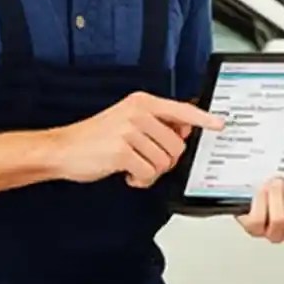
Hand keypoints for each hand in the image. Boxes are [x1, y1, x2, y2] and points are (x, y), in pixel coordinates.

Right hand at [51, 91, 224, 187]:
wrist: (63, 149)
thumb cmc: (94, 138)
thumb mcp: (126, 121)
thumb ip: (154, 123)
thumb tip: (183, 131)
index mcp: (141, 102)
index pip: (180, 110)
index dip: (203, 119)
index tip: (220, 124)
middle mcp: (137, 113)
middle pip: (176, 145)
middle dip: (165, 161)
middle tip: (146, 161)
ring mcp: (129, 130)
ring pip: (164, 162)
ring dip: (150, 172)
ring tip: (132, 166)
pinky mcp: (122, 151)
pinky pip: (148, 173)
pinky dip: (140, 180)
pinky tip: (126, 174)